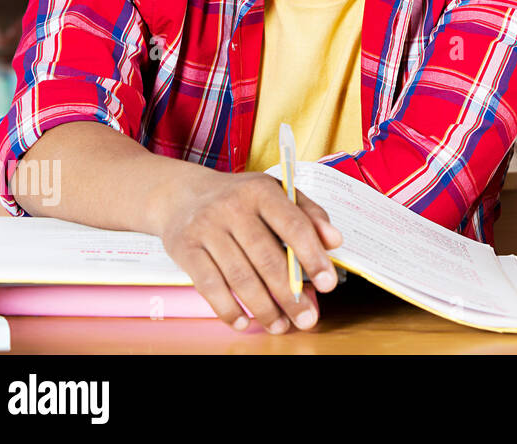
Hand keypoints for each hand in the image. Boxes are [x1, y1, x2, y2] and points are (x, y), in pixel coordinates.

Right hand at [155, 169, 343, 332]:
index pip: (294, 226)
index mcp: (262, 191)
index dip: (313, 257)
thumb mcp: (276, 193)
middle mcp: (232, 207)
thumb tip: (335, 241)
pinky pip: (209, 286)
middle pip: (267, 259)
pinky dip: (228, 309)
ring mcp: (206, 228)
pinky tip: (244, 322)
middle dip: (290, 294)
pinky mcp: (184, 249)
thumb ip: (309, 214)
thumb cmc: (240, 198)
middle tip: (307, 319)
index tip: (328, 285)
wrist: (182, 194)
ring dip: (263, 308)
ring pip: (239, 277)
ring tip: (280, 326)